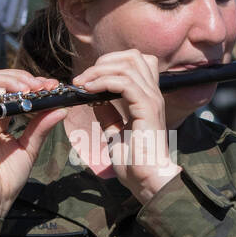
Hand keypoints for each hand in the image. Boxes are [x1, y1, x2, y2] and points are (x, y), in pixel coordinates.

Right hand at [0, 70, 67, 217]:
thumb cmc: (7, 180)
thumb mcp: (30, 148)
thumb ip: (41, 127)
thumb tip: (61, 108)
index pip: (10, 89)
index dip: (30, 82)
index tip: (51, 85)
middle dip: (19, 76)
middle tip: (42, 85)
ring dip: (6, 80)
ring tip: (27, 88)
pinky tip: (6, 94)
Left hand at [75, 50, 182, 205]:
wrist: (147, 180)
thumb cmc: (134, 163)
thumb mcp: (115, 133)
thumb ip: (108, 114)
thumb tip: (95, 99)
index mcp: (148, 98)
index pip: (136, 61)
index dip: (110, 63)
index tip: (87, 79)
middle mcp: (153, 94)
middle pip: (133, 56)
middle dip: (104, 62)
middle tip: (83, 79)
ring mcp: (152, 99)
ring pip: (127, 65)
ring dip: (99, 71)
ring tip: (82, 84)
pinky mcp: (147, 108)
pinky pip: (125, 82)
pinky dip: (103, 82)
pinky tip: (89, 91)